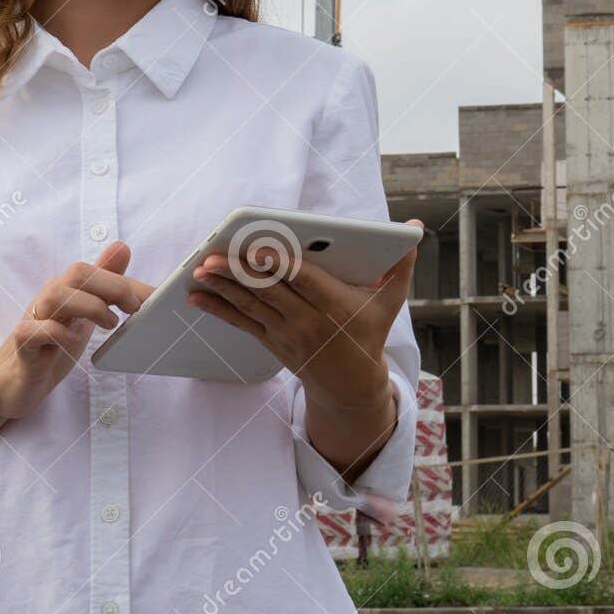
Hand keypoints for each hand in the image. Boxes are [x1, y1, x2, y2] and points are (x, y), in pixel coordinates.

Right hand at [0, 241, 154, 422]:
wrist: (15, 382)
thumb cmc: (51, 343)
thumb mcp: (83, 312)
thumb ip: (102, 282)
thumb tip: (123, 247)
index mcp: (66, 289)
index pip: (95, 270)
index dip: (126, 281)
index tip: (153, 299)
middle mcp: (48, 299)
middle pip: (77, 273)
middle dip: (112, 286)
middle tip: (134, 309)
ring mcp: (33, 321)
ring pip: (55, 295)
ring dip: (90, 306)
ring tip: (110, 324)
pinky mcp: (21, 347)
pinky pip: (31, 331)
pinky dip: (55, 332)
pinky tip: (74, 341)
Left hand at [186, 219, 421, 405]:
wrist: (351, 386)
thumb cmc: (370, 333)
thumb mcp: (391, 302)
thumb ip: (401, 265)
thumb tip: (417, 227)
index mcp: (335, 306)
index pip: (304, 281)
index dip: (280, 263)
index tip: (258, 246)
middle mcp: (308, 322)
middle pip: (269, 292)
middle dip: (239, 273)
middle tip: (212, 255)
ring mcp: (286, 334)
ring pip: (250, 306)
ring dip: (222, 288)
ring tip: (199, 269)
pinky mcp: (272, 342)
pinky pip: (241, 322)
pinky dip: (218, 308)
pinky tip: (196, 296)